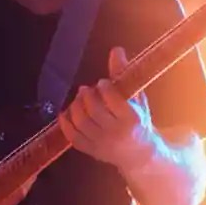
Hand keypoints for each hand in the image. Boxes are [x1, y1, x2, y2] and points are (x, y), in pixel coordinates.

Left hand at [57, 46, 157, 168]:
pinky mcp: (91, 151)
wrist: (139, 154)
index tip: (102, 83)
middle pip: (95, 111)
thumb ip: (124, 75)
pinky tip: (67, 113)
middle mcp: (117, 134)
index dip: (105, 89)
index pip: (114, 101)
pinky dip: (66, 123)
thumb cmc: (138, 121)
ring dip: (76, 106)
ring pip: (81, 123)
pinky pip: (73, 137)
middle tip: (86, 89)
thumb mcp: (137, 98)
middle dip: (87, 96)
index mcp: (132, 120)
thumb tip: (116, 50)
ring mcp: (102, 144)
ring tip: (79, 99)